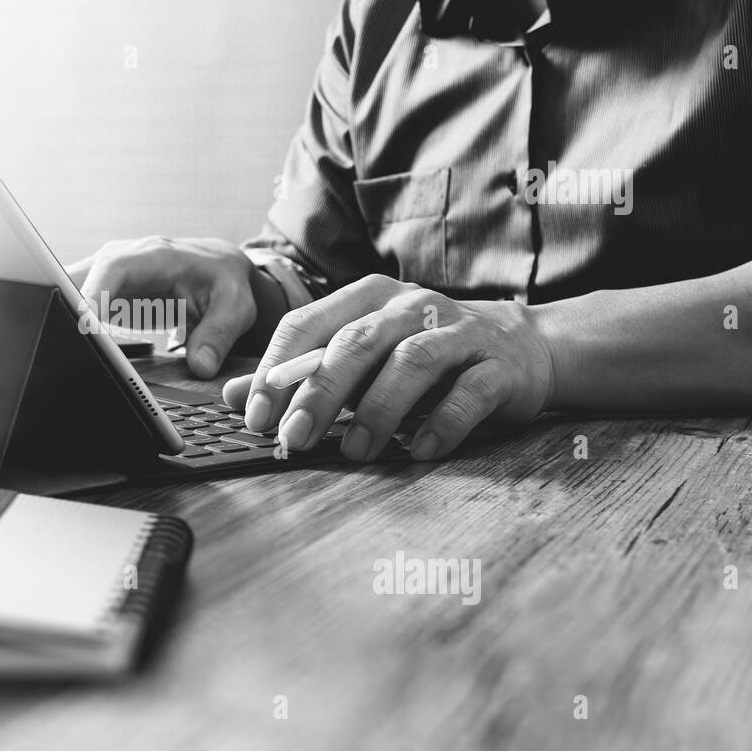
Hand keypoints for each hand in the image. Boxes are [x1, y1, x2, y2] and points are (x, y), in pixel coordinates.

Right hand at [66, 236, 259, 377]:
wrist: (215, 270)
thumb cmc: (223, 284)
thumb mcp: (235, 307)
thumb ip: (219, 334)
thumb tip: (200, 365)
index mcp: (154, 256)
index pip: (114, 267)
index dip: (94, 292)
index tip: (84, 322)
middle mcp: (123, 259)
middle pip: (79, 275)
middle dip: (63, 304)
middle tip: (60, 341)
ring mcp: (107, 274)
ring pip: (67, 287)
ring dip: (59, 314)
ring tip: (60, 350)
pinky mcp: (100, 292)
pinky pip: (72, 302)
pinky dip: (65, 321)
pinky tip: (66, 347)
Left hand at [223, 274, 555, 461]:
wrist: (519, 348)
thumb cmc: (422, 354)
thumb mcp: (358, 358)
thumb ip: (299, 373)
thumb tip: (232, 395)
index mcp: (367, 299)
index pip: (308, 325)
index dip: (276, 371)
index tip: (255, 418)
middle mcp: (409, 306)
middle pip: (355, 344)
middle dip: (318, 393)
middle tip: (293, 438)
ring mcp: (456, 333)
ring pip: (410, 364)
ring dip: (377, 412)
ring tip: (354, 451)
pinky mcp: (496, 366)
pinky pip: (467, 395)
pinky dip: (440, 425)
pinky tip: (418, 452)